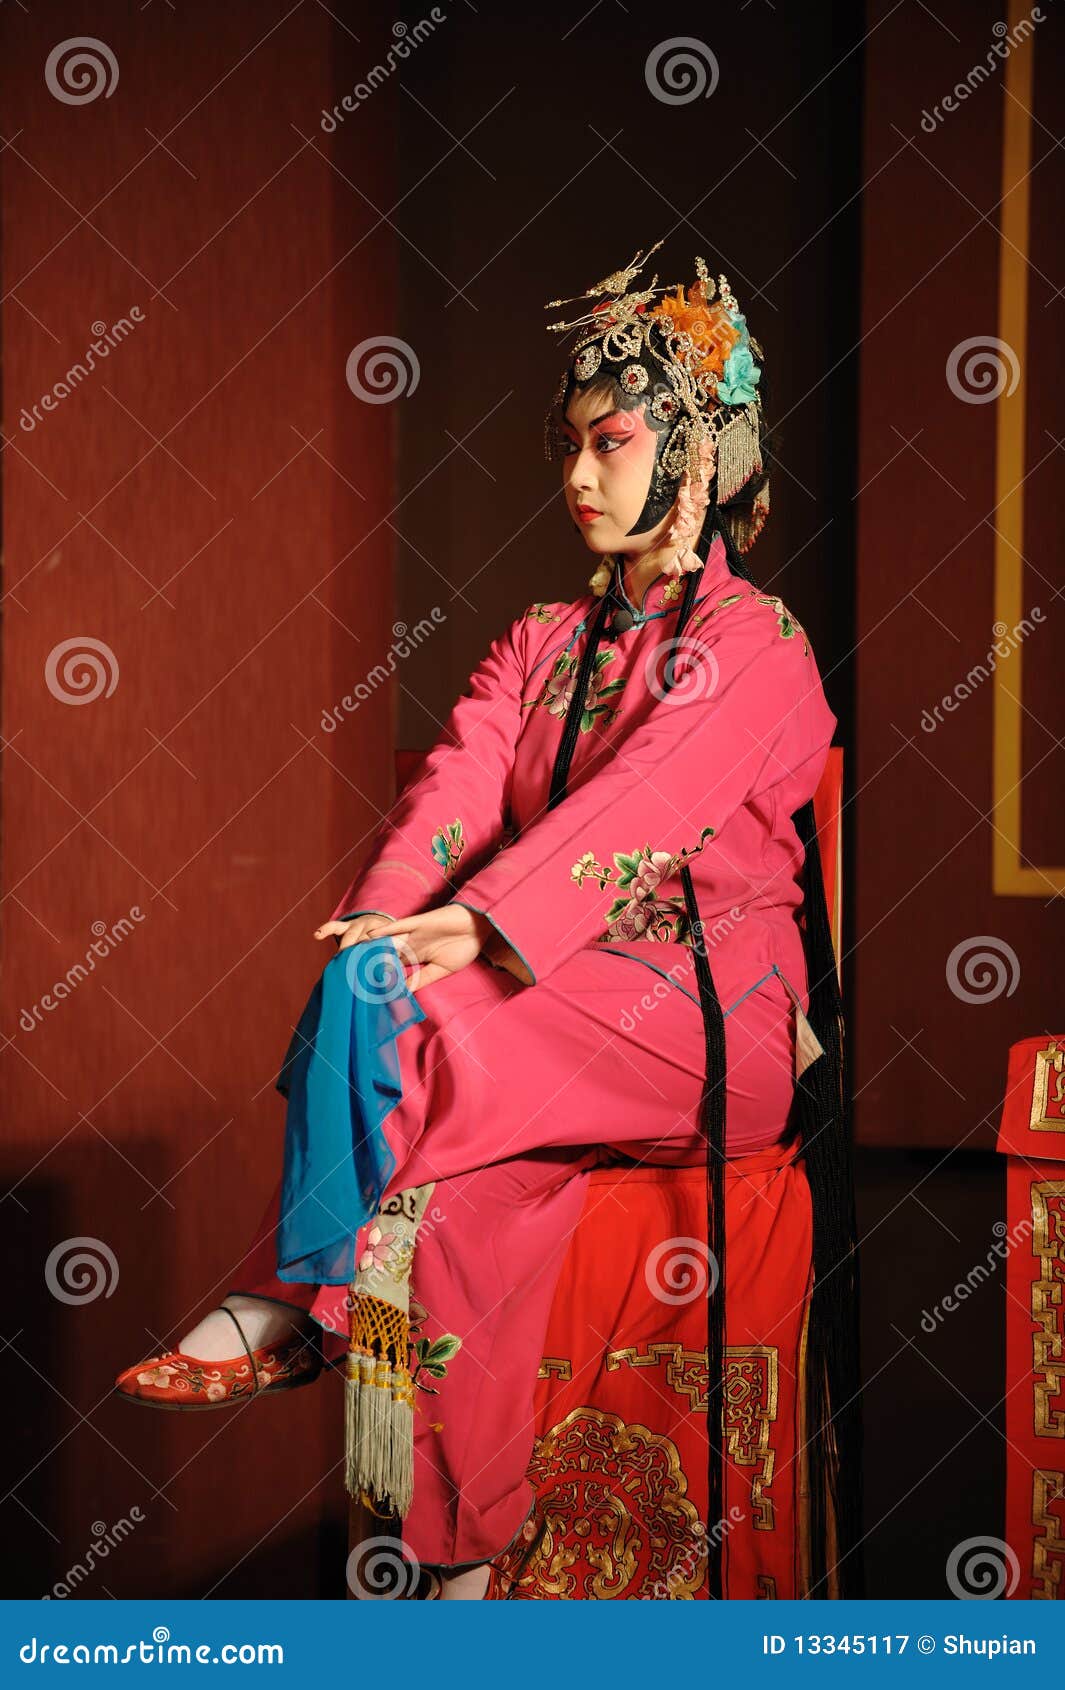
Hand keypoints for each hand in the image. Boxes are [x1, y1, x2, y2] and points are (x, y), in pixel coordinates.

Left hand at [316, 906, 494, 994]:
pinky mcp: (419, 922)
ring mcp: (412, 932)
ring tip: (352, 955)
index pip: (392, 967)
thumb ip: (422, 979)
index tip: (362, 987)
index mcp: (415, 956)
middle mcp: (409, 944)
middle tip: (349, 972)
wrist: (479, 928)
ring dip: (371, 947)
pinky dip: (386, 930)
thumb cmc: (463, 947)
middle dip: (367, 962)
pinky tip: (371, 936)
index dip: (378, 976)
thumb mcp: (441, 970)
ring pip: (387, 939)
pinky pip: (399, 925)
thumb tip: (404, 993)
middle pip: (383, 953)